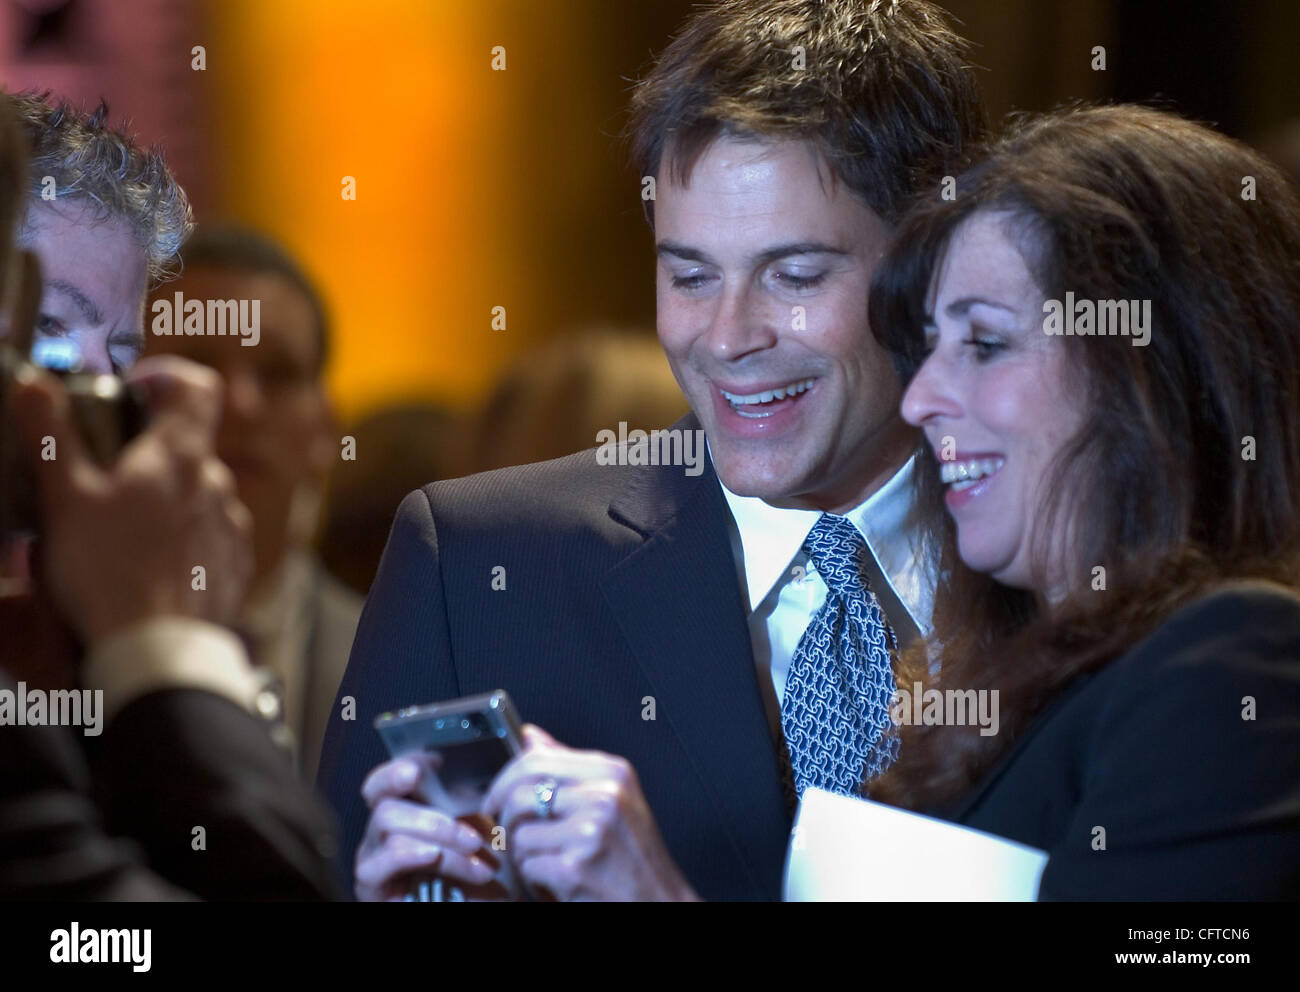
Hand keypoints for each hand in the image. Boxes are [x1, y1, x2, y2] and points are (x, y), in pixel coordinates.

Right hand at [9, 356, 252, 642]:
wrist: (159, 651)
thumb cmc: (109, 571)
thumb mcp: (66, 497)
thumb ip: (53, 436)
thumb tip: (34, 381)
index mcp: (181, 457)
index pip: (197, 387)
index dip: (166, 377)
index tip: (132, 392)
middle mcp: (218, 485)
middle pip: (190, 447)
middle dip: (149, 452)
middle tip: (102, 478)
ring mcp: (232, 527)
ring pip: (199, 495)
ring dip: (166, 500)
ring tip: (120, 532)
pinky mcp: (235, 567)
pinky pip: (210, 538)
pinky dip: (182, 540)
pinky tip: (148, 566)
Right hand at [355, 756, 502, 901]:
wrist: (482, 906)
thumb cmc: (485, 867)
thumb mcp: (497, 822)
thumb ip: (508, 780)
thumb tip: (529, 736)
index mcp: (410, 805)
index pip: (391, 772)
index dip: (404, 759)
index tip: (434, 758)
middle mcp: (386, 825)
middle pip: (379, 791)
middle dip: (412, 786)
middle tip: (453, 800)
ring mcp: (375, 853)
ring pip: (388, 820)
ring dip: (438, 831)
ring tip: (476, 849)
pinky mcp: (372, 882)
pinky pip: (386, 856)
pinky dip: (417, 853)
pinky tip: (439, 857)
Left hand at [483, 726, 699, 900]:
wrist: (659, 900)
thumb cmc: (634, 855)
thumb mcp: (613, 798)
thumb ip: (569, 766)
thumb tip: (529, 736)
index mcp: (612, 772)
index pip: (537, 758)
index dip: (505, 778)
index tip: (495, 796)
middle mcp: (604, 796)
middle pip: (519, 792)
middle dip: (504, 816)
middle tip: (507, 832)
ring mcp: (589, 831)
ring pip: (519, 833)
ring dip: (524, 853)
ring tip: (548, 859)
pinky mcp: (575, 867)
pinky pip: (527, 864)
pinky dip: (533, 877)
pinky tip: (556, 879)